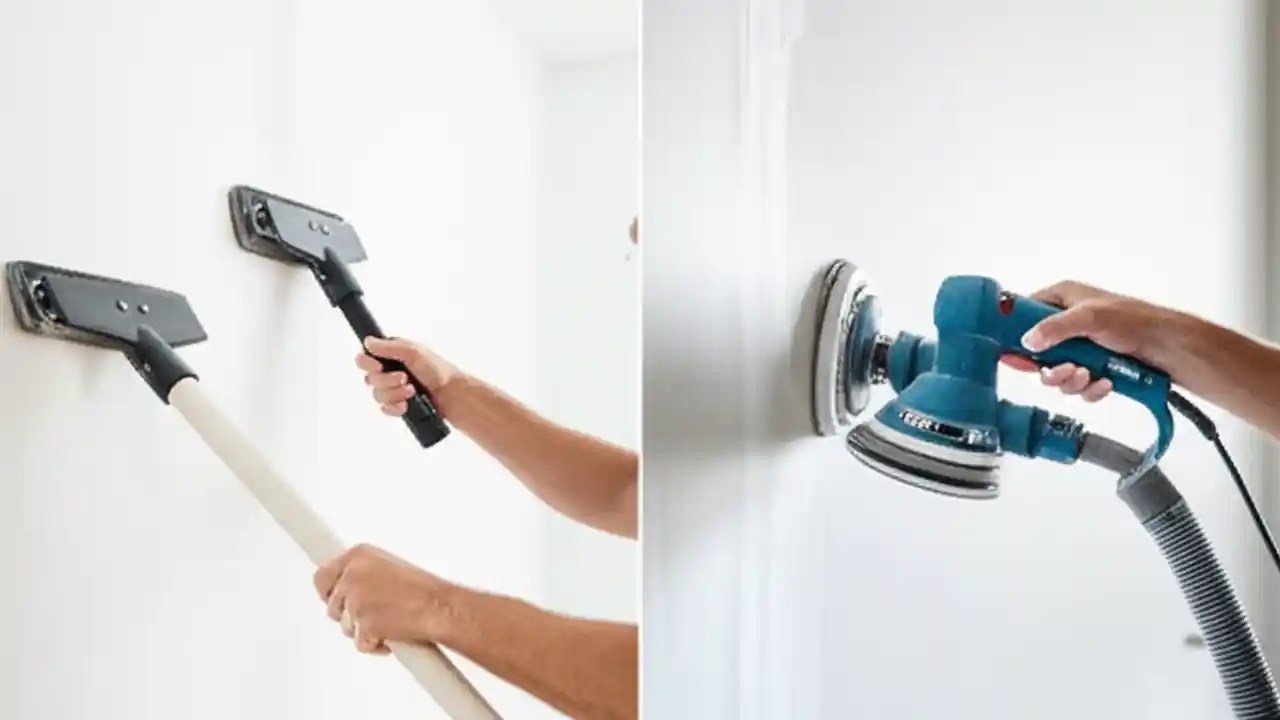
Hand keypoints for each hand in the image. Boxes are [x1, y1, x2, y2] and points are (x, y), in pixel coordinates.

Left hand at [313, 544, 458, 654]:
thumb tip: (347, 588)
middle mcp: (352, 575)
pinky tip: (393, 636)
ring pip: (345, 626)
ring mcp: (356, 601)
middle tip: (370, 617)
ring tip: (389, 623)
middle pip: (332, 605)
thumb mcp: (389, 566)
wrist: (440, 607)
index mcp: (358, 556)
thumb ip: (363, 574)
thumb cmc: (423, 589)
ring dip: (364, 630)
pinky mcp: (364, 624)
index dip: (328, 592)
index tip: (332, 598)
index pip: (322, 576)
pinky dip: (375, 645)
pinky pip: (360, 643)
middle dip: (348, 615)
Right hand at [357, 337, 460, 416]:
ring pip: (377, 395)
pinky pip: (385, 409)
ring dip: (394, 394)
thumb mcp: (414, 352)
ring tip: (411, 391)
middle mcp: (389, 371)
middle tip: (404, 378)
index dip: (367, 363)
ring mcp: (393, 389)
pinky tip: (406, 404)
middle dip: (387, 381)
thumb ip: (389, 347)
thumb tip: (368, 341)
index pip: (365, 358)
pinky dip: (395, 407)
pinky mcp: (397, 405)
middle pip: (369, 379)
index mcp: (391, 355)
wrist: (451, 394)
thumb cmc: (437, 370)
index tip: (379, 366)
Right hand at [1001, 280, 1181, 402]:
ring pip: (1056, 372)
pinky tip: (1103, 382)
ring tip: (1088, 375)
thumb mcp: (1091, 317)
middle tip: (1061, 369)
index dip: (1014, 333)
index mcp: (1063, 299)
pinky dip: (1089, 388)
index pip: (1023, 313)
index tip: (1009, 352)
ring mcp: (1080, 347)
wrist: (1170, 350)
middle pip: (1037, 351)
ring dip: (1070, 380)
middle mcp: (1068, 323)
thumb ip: (1055, 327)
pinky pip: (1077, 385)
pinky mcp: (1092, 368)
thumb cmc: (1138, 322)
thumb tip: (1028, 340)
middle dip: (1049, 367)